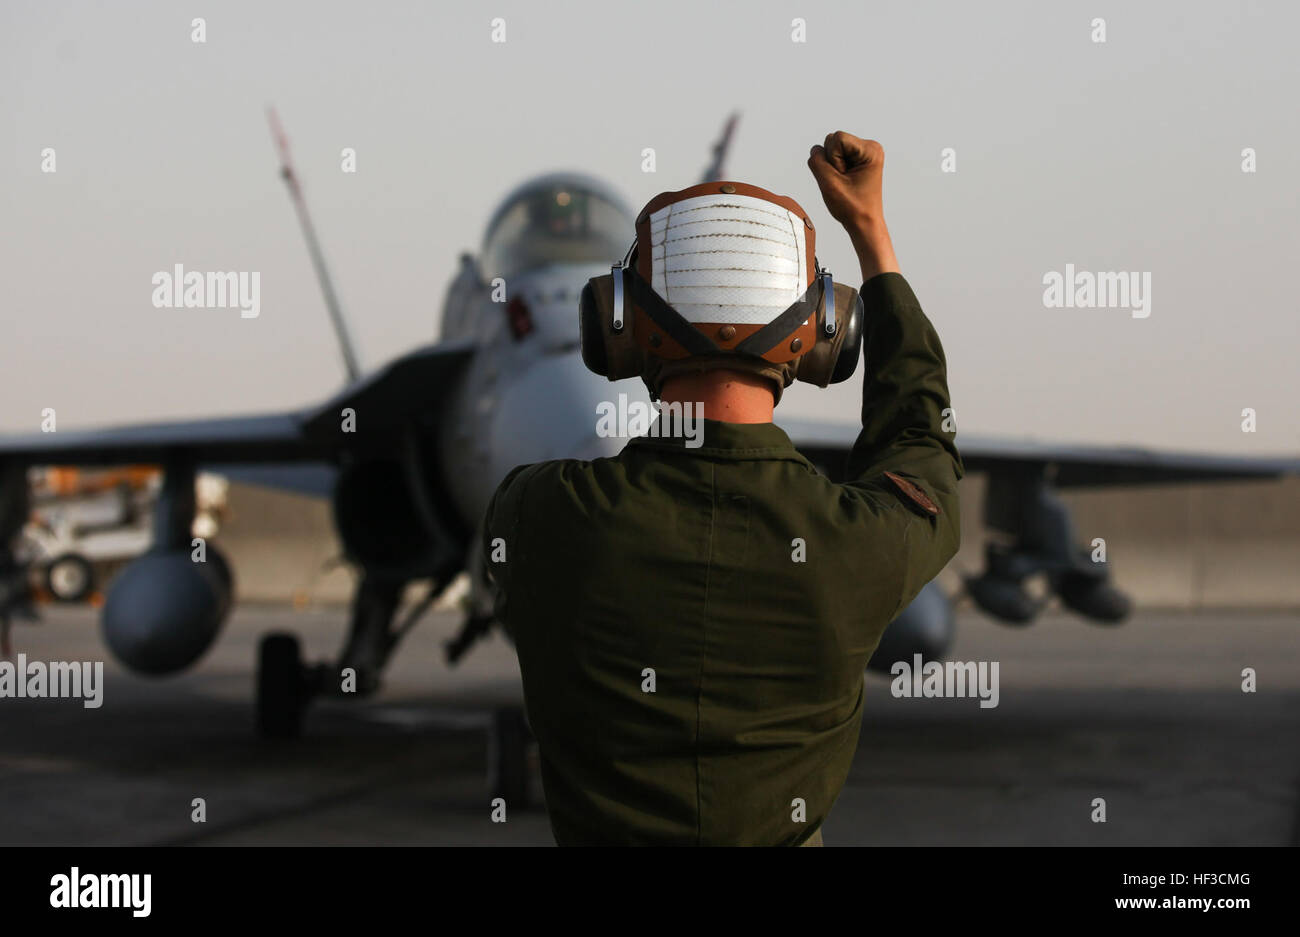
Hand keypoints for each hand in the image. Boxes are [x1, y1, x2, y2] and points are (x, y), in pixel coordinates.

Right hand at [807, 132, 898, 280]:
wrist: (864, 224)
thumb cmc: (852, 207)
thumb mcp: (829, 184)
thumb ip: (817, 162)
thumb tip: (816, 150)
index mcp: (871, 150)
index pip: (836, 138)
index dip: (833, 160)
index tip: (845, 179)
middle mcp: (869, 147)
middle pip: (833, 140)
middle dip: (831, 162)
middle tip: (844, 182)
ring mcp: (862, 153)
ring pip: (831, 148)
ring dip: (831, 167)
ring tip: (844, 183)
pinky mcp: (855, 160)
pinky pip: (833, 156)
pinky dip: (832, 169)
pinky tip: (843, 182)